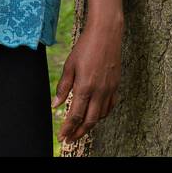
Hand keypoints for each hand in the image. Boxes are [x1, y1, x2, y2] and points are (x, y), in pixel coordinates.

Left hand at [52, 24, 120, 143]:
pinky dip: (102, 114)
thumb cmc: (85, 46)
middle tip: (70, 139)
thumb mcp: (70, 65)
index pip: (75, 115)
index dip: (68, 129)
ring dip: (90, 125)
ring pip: (100, 116)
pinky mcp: (116, 85)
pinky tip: (95, 114)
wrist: (106, 33)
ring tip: (80, 128)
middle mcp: (99, 91)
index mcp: (85, 87)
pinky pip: (110, 106)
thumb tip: (56, 105)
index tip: (62, 137)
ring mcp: (109, 89)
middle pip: (89, 121)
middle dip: (78, 133)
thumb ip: (63, 87)